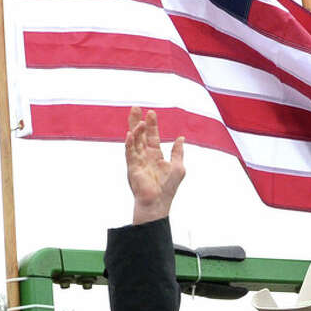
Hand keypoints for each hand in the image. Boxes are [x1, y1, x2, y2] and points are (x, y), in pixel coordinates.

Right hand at [126, 107, 184, 223]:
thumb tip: (181, 138)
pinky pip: (130, 153)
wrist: (158, 203)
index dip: (151, 124)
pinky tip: (130, 134)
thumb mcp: (178, 167)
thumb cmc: (168, 188)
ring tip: (138, 119)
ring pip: (134, 142)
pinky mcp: (132, 168)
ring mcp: (137, 161)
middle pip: (139, 135)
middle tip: (135, 107)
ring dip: (135, 130)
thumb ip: (178, 152)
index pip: (152, 136)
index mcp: (155, 155)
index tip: (151, 112)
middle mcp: (144, 156)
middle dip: (137, 121)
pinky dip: (130, 143)